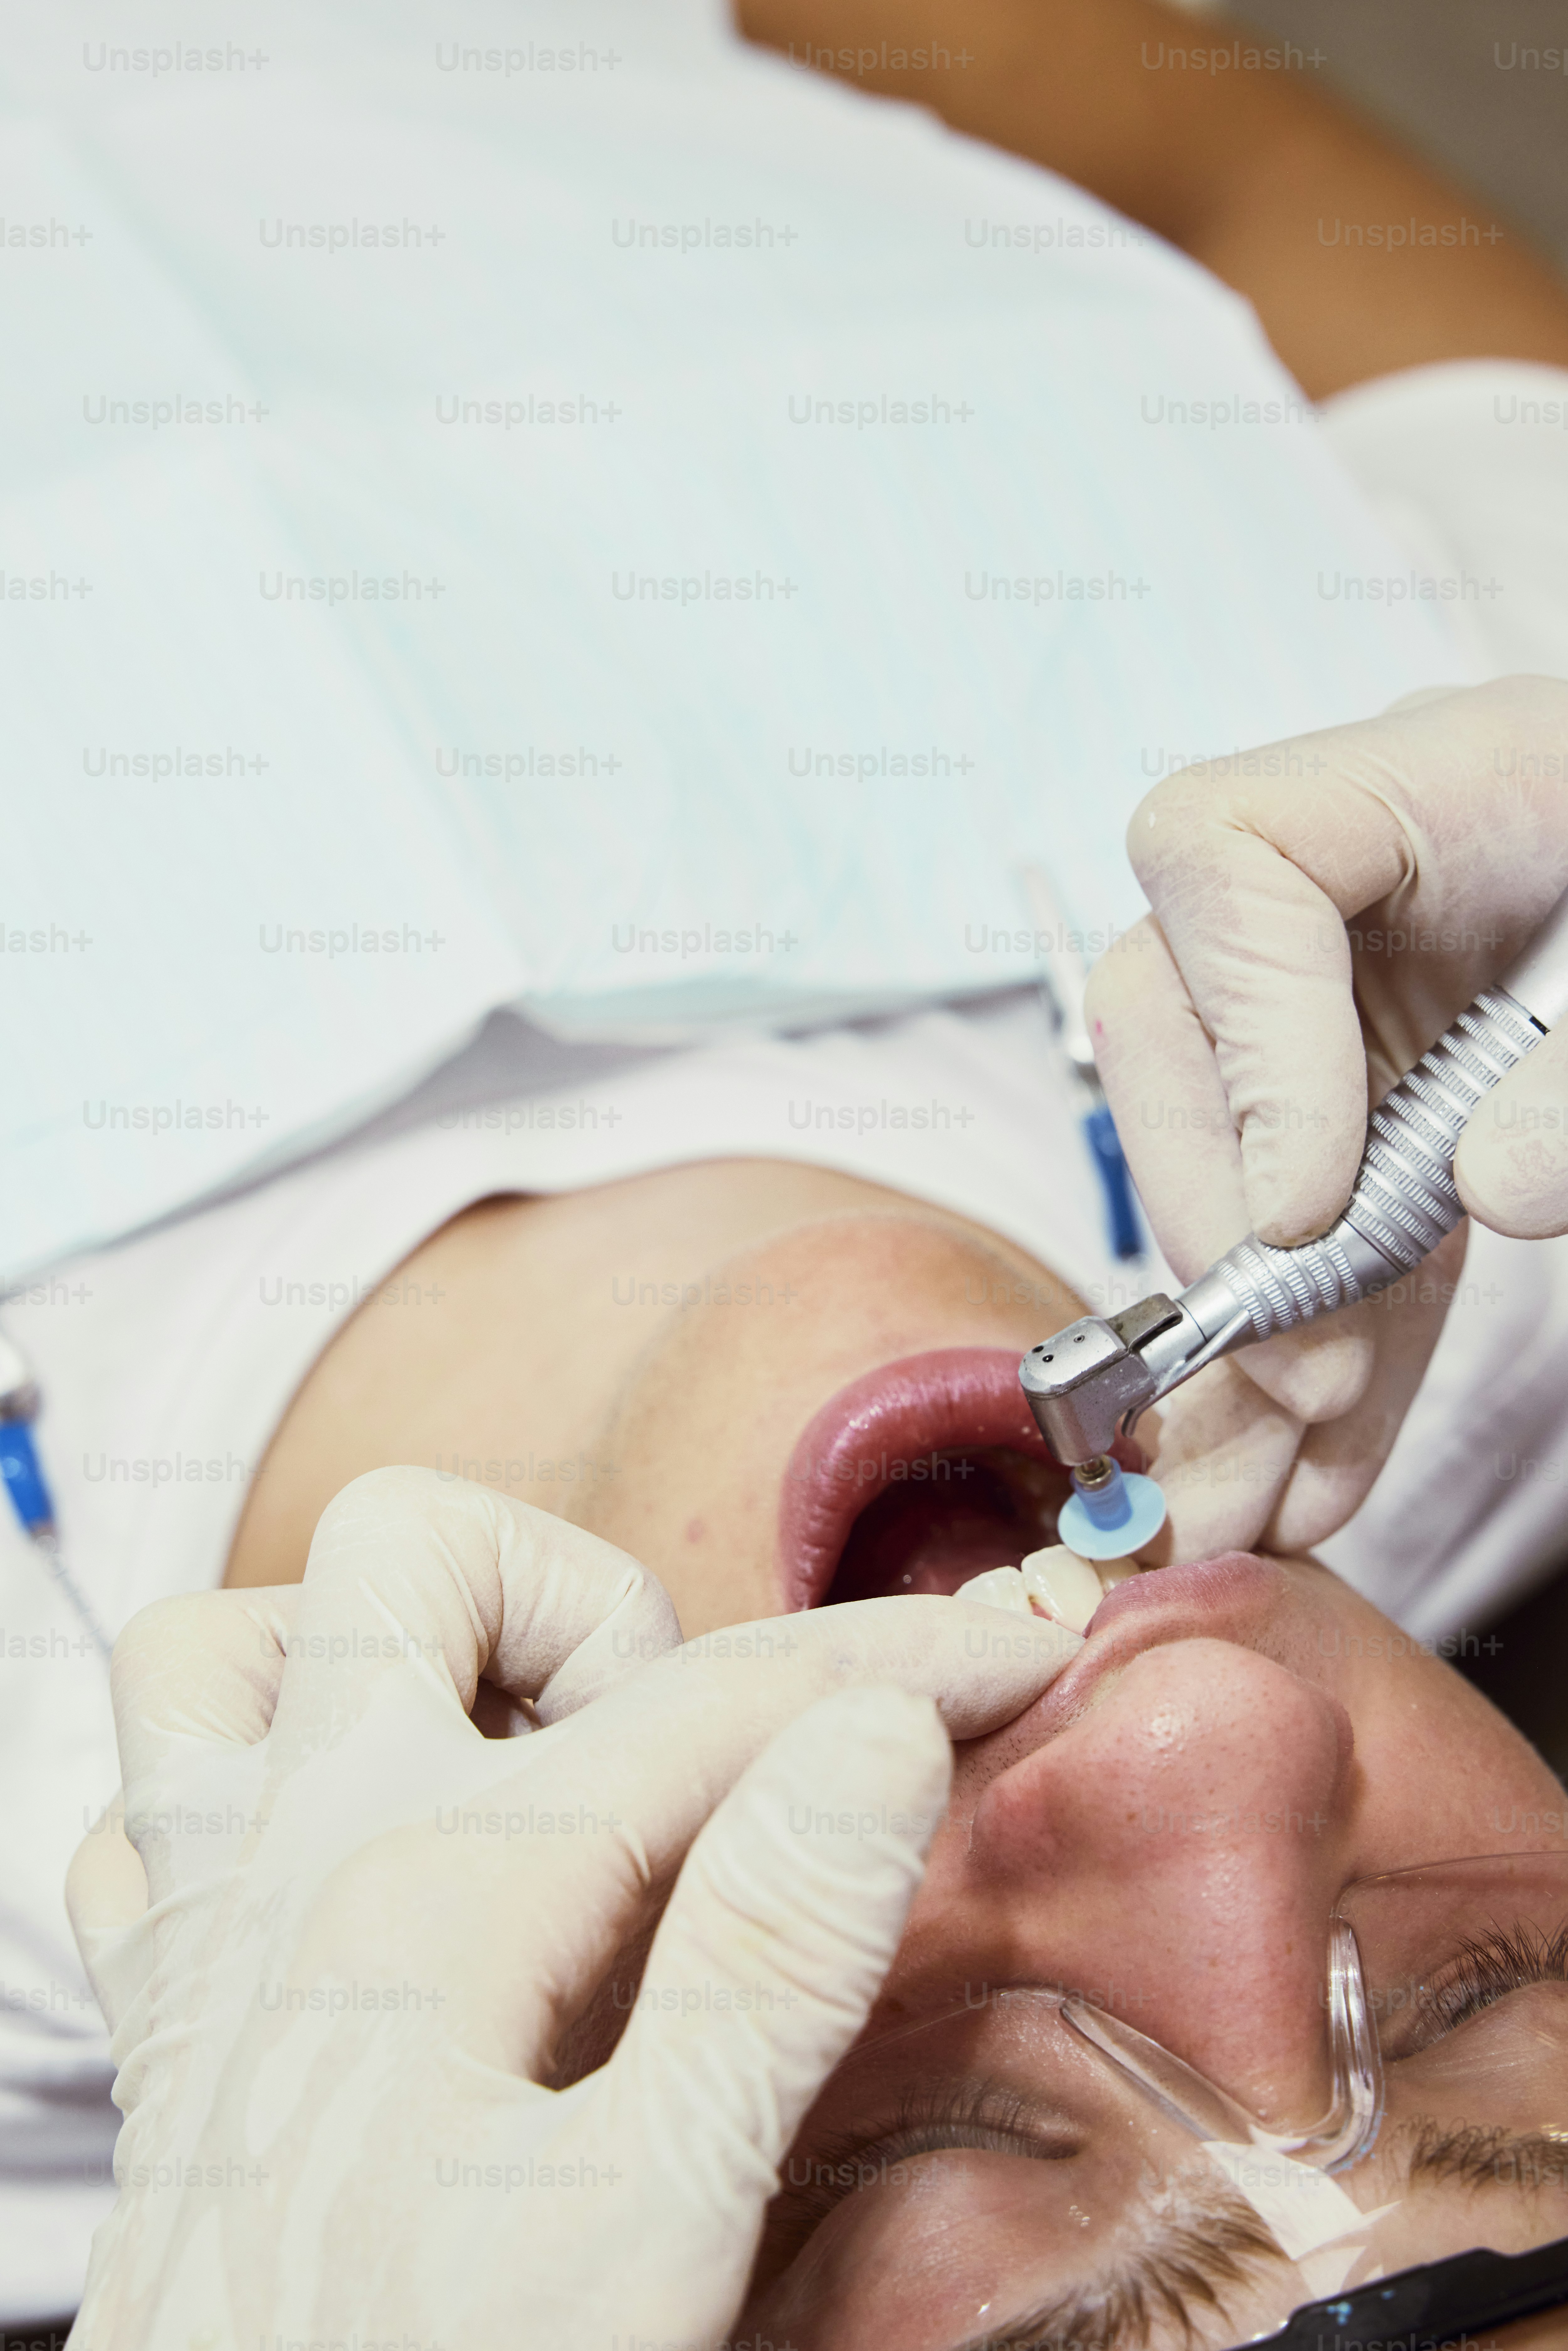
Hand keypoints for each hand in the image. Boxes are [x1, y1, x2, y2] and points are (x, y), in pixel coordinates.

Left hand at [65, 1466, 1077, 2350]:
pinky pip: (152, 1803)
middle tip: (690, 1760)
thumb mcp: (654, 2227)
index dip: (898, 1659)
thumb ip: (766, 1960)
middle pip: (421, 1554)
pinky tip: (361, 1867)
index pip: (726, 1699)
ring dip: (374, 1654)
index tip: (1007, 1661)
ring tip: (510, 1765)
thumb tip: (875, 1739)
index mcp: (450, 1897)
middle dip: (587, 1603)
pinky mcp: (167, 2009)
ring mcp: (211, 1922)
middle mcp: (300, 1859)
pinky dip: (251, 1783)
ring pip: (233, 1642)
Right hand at [1084, 675, 1567, 1562]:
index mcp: (1443, 771)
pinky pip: (1332, 1212)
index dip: (1245, 1036)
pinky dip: (1334, 1333)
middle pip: (1171, 1010)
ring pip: (1219, 1135)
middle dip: (1212, 1207)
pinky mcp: (1391, 1089)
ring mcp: (1360, 984)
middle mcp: (1364, 874)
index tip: (1304, 1205)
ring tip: (1271, 1473)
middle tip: (1293, 1364)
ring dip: (1251, 1312)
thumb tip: (1494, 1188)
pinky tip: (1329, 1451)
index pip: (1230, 850)